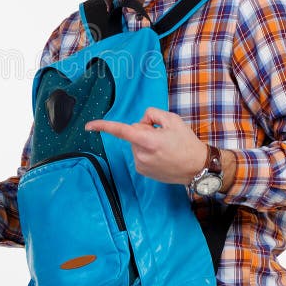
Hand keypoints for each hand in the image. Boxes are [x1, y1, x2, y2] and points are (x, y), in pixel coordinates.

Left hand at [86, 107, 206, 184]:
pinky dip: (147, 151)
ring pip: (135, 144)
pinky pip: (139, 153)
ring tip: (164, 146)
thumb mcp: (172, 119)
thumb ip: (152, 114)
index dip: (103, 127)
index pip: (120, 131)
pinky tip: (161, 154)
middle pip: (132, 133)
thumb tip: (141, 122)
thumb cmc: (186, 142)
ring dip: (145, 141)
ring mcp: (141, 164)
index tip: (88, 126)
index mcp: (147, 141)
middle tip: (162, 135)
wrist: (197, 166)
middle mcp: (141, 154)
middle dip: (143, 130)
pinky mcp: (142, 171)